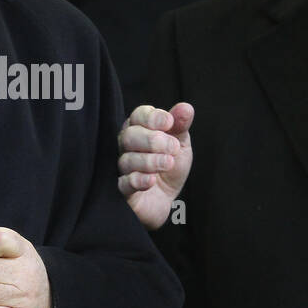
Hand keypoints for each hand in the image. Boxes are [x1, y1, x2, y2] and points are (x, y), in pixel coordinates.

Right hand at [117, 102, 193, 229]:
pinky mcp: (122, 190)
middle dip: (153, 140)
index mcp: (140, 129)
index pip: (138, 116)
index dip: (153, 117)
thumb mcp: (180, 144)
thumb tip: (186, 108)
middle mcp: (126, 146)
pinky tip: (152, 180)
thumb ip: (180, 126)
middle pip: (129, 135)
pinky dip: (138, 180)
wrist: (166, 198)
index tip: (169, 122)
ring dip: (150, 161)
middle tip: (173, 148)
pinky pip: (124, 183)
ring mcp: (122, 168)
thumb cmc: (170, 167)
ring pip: (127, 159)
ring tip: (168, 163)